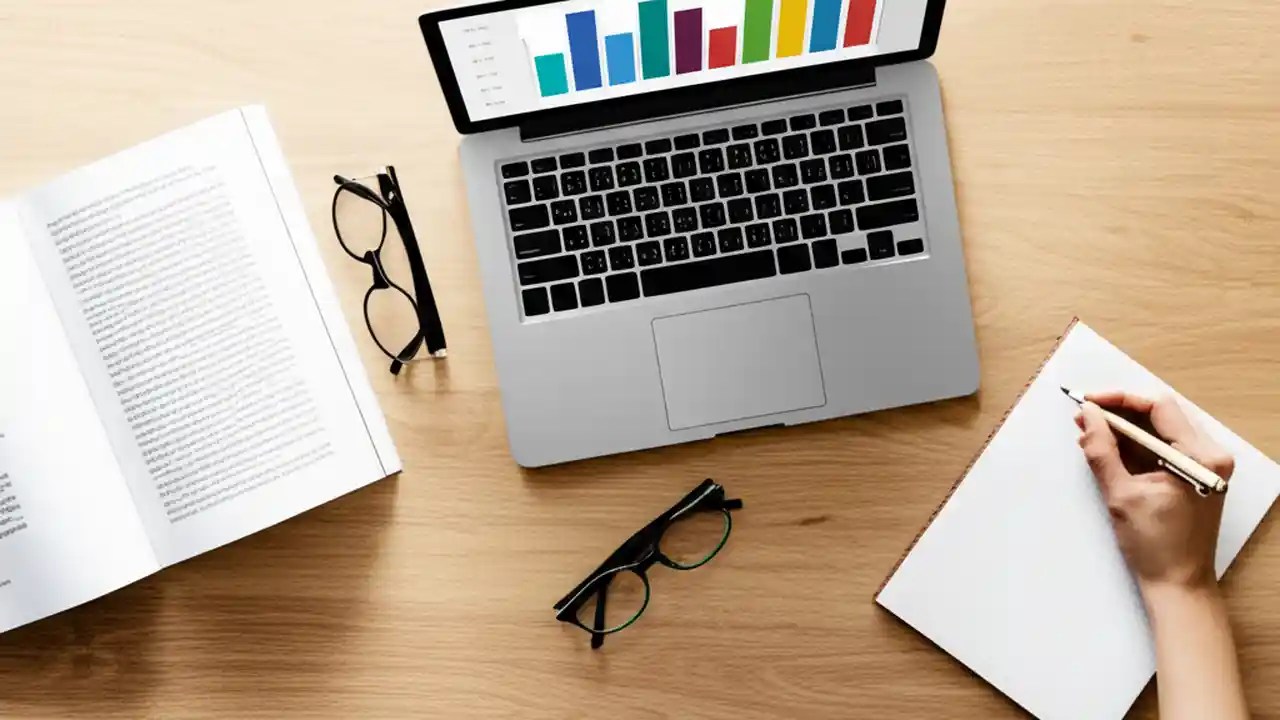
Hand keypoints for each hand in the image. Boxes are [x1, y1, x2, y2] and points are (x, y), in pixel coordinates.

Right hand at [1074, 391, 1234, 593]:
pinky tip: (1106, 445)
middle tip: (1085, 414)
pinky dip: (1133, 445)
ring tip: (1089, 429)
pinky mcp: (1190, 476)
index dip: (1120, 400)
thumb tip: (1089, 417)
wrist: (1178, 584)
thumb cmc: (1157, 547)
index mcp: (1201, 458)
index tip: (1090, 401)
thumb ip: (1102, 451)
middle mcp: (1208, 457)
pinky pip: (1160, 448)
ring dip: (1124, 428)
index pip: (1159, 409)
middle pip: (1160, 416)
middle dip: (1119, 413)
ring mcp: (1202, 466)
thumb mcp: (1121, 496)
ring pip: (1158, 431)